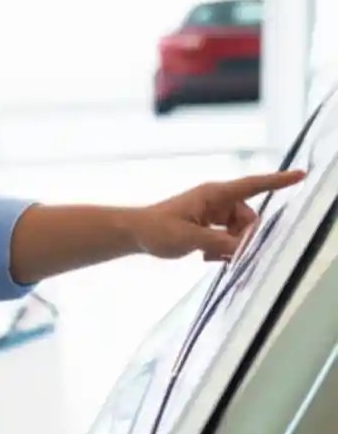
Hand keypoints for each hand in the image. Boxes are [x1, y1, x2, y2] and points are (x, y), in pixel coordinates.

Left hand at [131, 170, 305, 260]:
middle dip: (244, 237)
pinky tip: (208, 257)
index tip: (300, 175)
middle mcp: (216, 200)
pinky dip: (223, 247)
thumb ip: (220, 243)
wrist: (134, 233)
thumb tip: (245, 247)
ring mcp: (212, 212)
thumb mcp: (190, 239)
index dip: (277, 181)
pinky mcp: (208, 223)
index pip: (252, 185)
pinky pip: (229, 236)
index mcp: (213, 195)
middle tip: (227, 253)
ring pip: (240, 230)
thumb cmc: (157, 230)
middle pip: (248, 217)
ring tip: (210, 256)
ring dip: (232, 245)